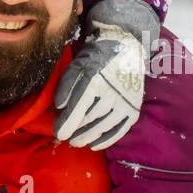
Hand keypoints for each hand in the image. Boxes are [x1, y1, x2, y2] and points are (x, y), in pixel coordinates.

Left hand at [53, 0, 158, 149]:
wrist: (125, 47)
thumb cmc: (96, 56)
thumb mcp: (76, 65)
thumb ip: (66, 85)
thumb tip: (59, 107)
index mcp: (94, 80)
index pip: (78, 108)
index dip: (67, 123)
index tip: (59, 134)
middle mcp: (111, 93)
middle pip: (89, 119)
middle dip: (75, 131)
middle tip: (66, 138)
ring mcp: (125, 102)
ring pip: (103, 126)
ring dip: (88, 137)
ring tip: (77, 142)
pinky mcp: (134, 108)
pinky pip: (120, 129)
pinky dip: (106, 139)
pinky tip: (95, 145)